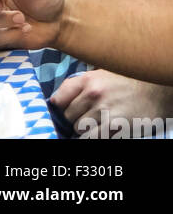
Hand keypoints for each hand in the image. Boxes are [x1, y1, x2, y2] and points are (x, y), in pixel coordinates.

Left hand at [50, 70, 172, 137]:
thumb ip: (81, 84)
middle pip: (69, 116)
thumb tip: (58, 101)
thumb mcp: (102, 74)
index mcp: (88, 79)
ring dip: (85, 130)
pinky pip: (93, 139)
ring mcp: (104, 111)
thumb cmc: (128, 82)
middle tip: (86, 118)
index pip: (60, 98)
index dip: (60, 107)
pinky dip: (94, 138)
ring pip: (79, 129)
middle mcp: (93, 94)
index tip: (64, 111)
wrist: (155, 91)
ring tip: (96, 125)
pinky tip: (102, 132)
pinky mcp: (115, 127)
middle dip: (75, 119)